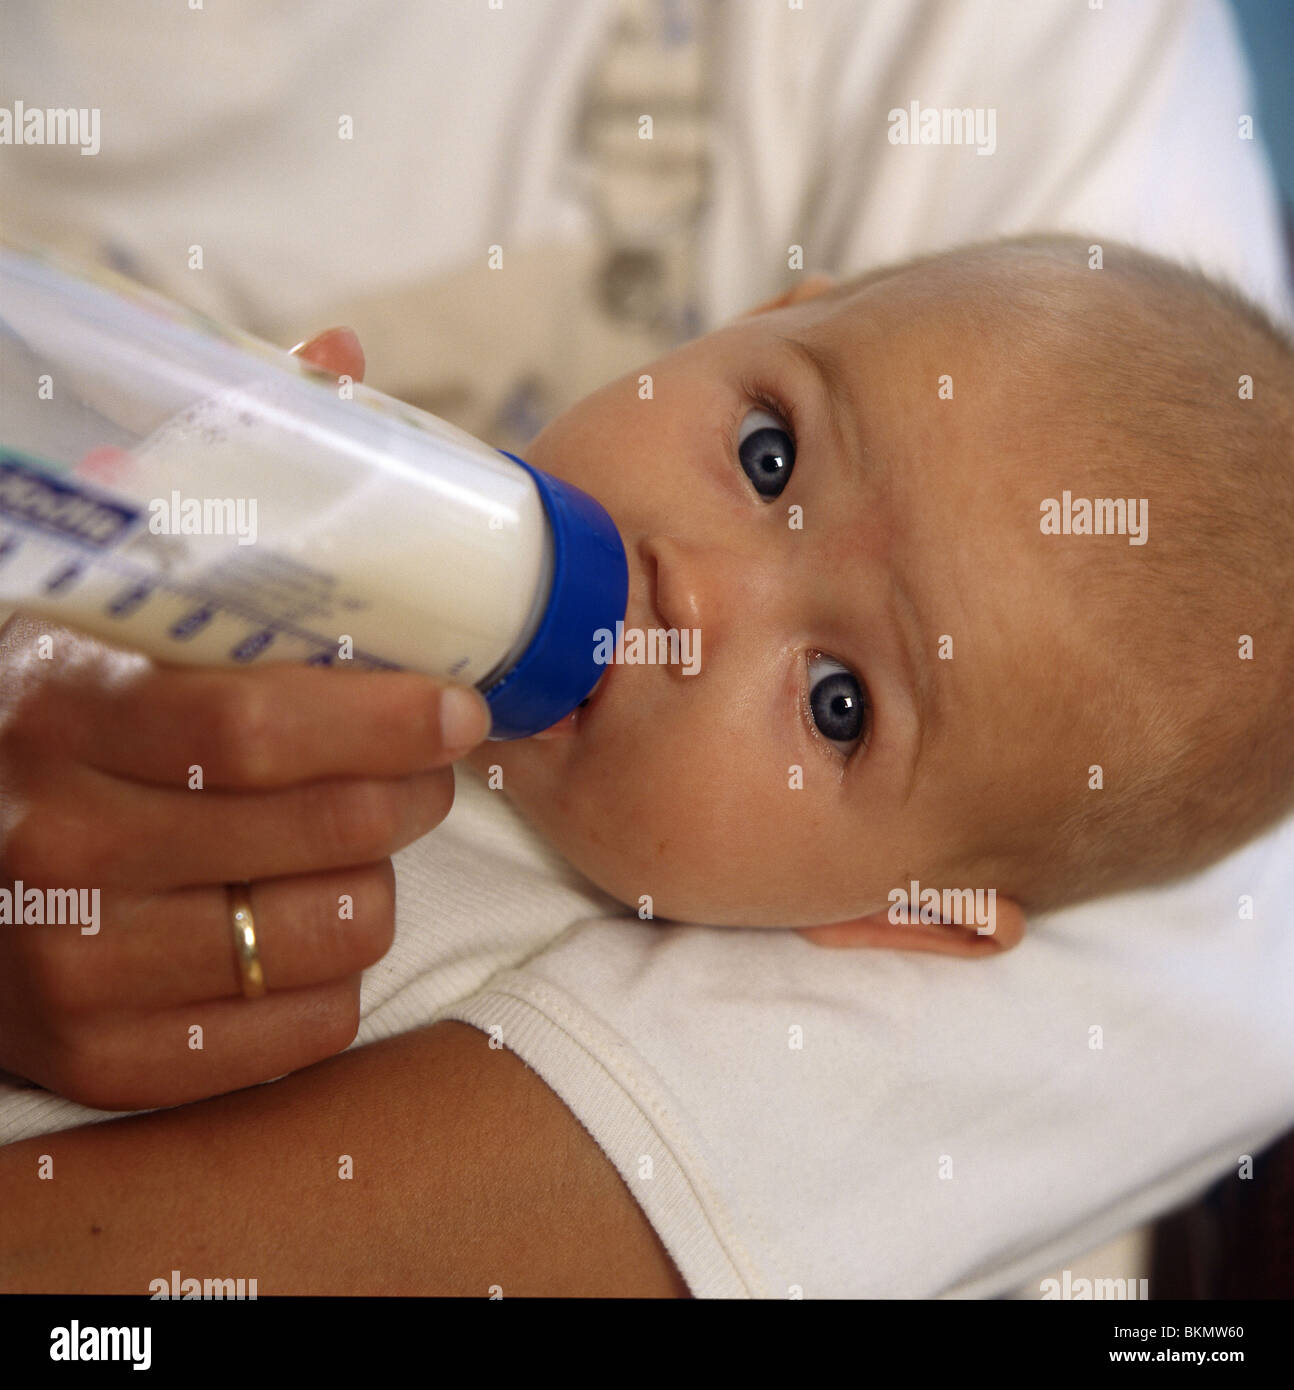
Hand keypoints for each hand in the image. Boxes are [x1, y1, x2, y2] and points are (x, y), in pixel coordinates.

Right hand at [0, 328, 491, 1109]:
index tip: (458, 705)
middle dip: (409, 793)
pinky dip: (336, 980)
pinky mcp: (100, 1062)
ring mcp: (70, 969)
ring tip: (351, 841)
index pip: (252, 726)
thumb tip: (335, 357)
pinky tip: (305, 926)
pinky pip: (299, 1034)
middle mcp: (51, 846)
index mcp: (60, 708)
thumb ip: (221, 479)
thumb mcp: (104, 593)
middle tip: (424, 764)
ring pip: (327, 934)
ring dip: (377, 881)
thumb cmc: (51, 712)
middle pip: (317, 832)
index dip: (382, 719)